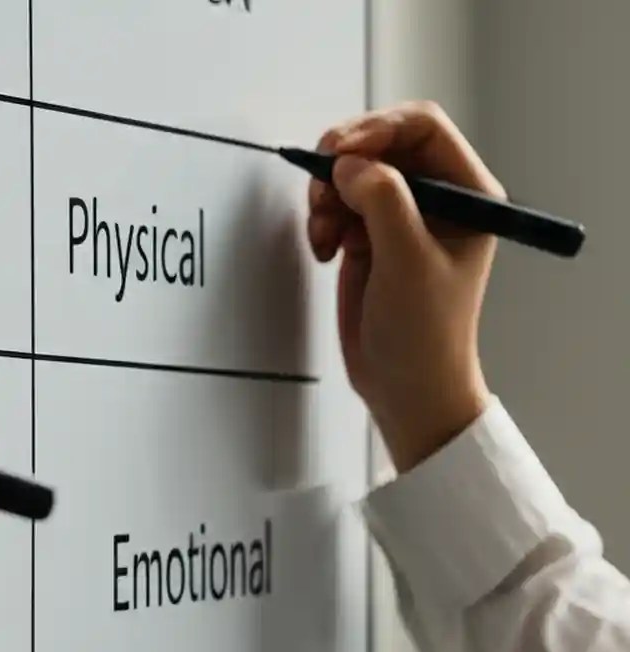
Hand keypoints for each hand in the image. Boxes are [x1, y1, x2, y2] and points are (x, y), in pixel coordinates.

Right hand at [308, 101, 500, 471]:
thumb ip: (383, 201)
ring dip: (327, 194)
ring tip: (324, 231)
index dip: (378, 129)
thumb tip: (350, 164)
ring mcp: (400, 216)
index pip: (422, 128)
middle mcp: (436, 197)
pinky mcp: (369, 236)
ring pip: (352, 172)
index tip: (341, 152)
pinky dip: (321, 218)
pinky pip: (336, 202)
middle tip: (321, 186)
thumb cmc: (426, 334)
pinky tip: (325, 249)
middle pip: (381, 143)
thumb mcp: (408, 261)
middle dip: (344, 162)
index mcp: (468, 193)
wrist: (406, 386)